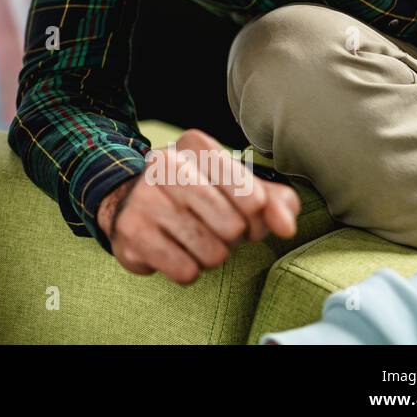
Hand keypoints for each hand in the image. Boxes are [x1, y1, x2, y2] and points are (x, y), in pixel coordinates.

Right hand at [95, 129, 300, 284]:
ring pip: (210, 252)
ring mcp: (143, 197)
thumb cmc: (199, 195)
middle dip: (232, 237)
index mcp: (196, 146)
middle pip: (232, 226)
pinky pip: (184, 270)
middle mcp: (164, 164)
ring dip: (211, 255)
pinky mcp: (130, 231)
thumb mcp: (241, 189)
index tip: (244, 213)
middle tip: (215, 228)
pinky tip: (175, 251)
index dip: (256, 216)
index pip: (252, 196)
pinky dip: (187, 270)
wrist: (132, 202)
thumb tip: (286, 226)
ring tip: (195, 239)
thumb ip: (276, 202)